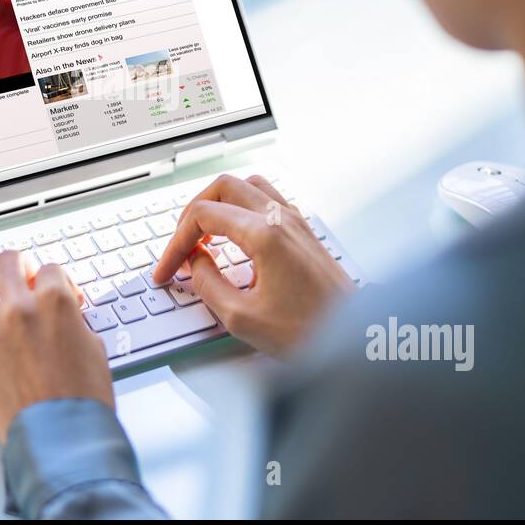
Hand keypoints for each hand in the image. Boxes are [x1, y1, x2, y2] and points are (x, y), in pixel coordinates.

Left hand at [0, 250, 113, 441]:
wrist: (61, 437)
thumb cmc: (81, 400)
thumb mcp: (94, 348)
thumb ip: (73, 321)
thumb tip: (64, 313)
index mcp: (55, 303)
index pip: (50, 269)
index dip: (56, 280)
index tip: (56, 293)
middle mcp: (19, 310)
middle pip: (7, 261)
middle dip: (16, 264)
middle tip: (18, 274)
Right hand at [153, 174, 354, 355]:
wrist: (357, 338)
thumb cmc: (310, 333)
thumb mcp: (242, 319)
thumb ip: (208, 285)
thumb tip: (195, 263)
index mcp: (265, 234)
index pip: (203, 216)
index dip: (175, 243)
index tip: (167, 270)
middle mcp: (281, 218)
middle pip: (222, 187)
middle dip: (192, 214)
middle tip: (180, 247)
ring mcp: (295, 221)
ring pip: (246, 186)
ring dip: (218, 205)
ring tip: (203, 236)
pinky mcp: (303, 230)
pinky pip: (265, 200)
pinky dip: (240, 210)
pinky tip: (234, 238)